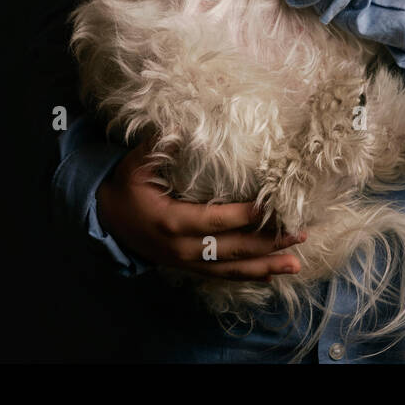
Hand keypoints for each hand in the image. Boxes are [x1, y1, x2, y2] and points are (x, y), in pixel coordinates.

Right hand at [95, 141, 305, 281]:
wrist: (106, 221)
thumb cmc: (125, 188)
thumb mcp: (135, 165)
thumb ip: (158, 147)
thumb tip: (182, 128)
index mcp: (172, 222)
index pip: (214, 221)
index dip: (243, 216)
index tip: (271, 209)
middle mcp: (182, 248)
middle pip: (232, 248)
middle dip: (267, 243)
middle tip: (299, 235)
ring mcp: (186, 262)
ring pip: (231, 267)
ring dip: (265, 265)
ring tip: (295, 263)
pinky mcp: (189, 267)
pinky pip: (222, 275)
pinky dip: (248, 276)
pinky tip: (272, 276)